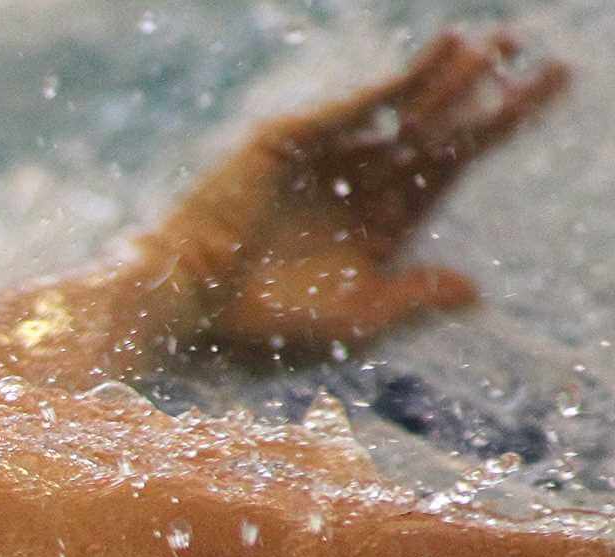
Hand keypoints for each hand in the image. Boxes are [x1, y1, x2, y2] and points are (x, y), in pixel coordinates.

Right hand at [156, 29, 568, 353]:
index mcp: (377, 229)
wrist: (182, 311)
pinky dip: (399, 82)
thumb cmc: (257, 333)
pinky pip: (356, 109)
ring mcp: (323, 162)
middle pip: (441, 131)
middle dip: (494, 96)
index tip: (551, 88)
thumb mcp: (349, 326)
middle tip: (550, 59)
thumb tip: (476, 291)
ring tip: (504, 44)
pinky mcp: (287, 143)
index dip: (501, 125)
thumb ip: (411, 302)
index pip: (452, 165)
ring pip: (404, 114)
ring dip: (454, 80)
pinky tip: (446, 53)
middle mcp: (356, 187)